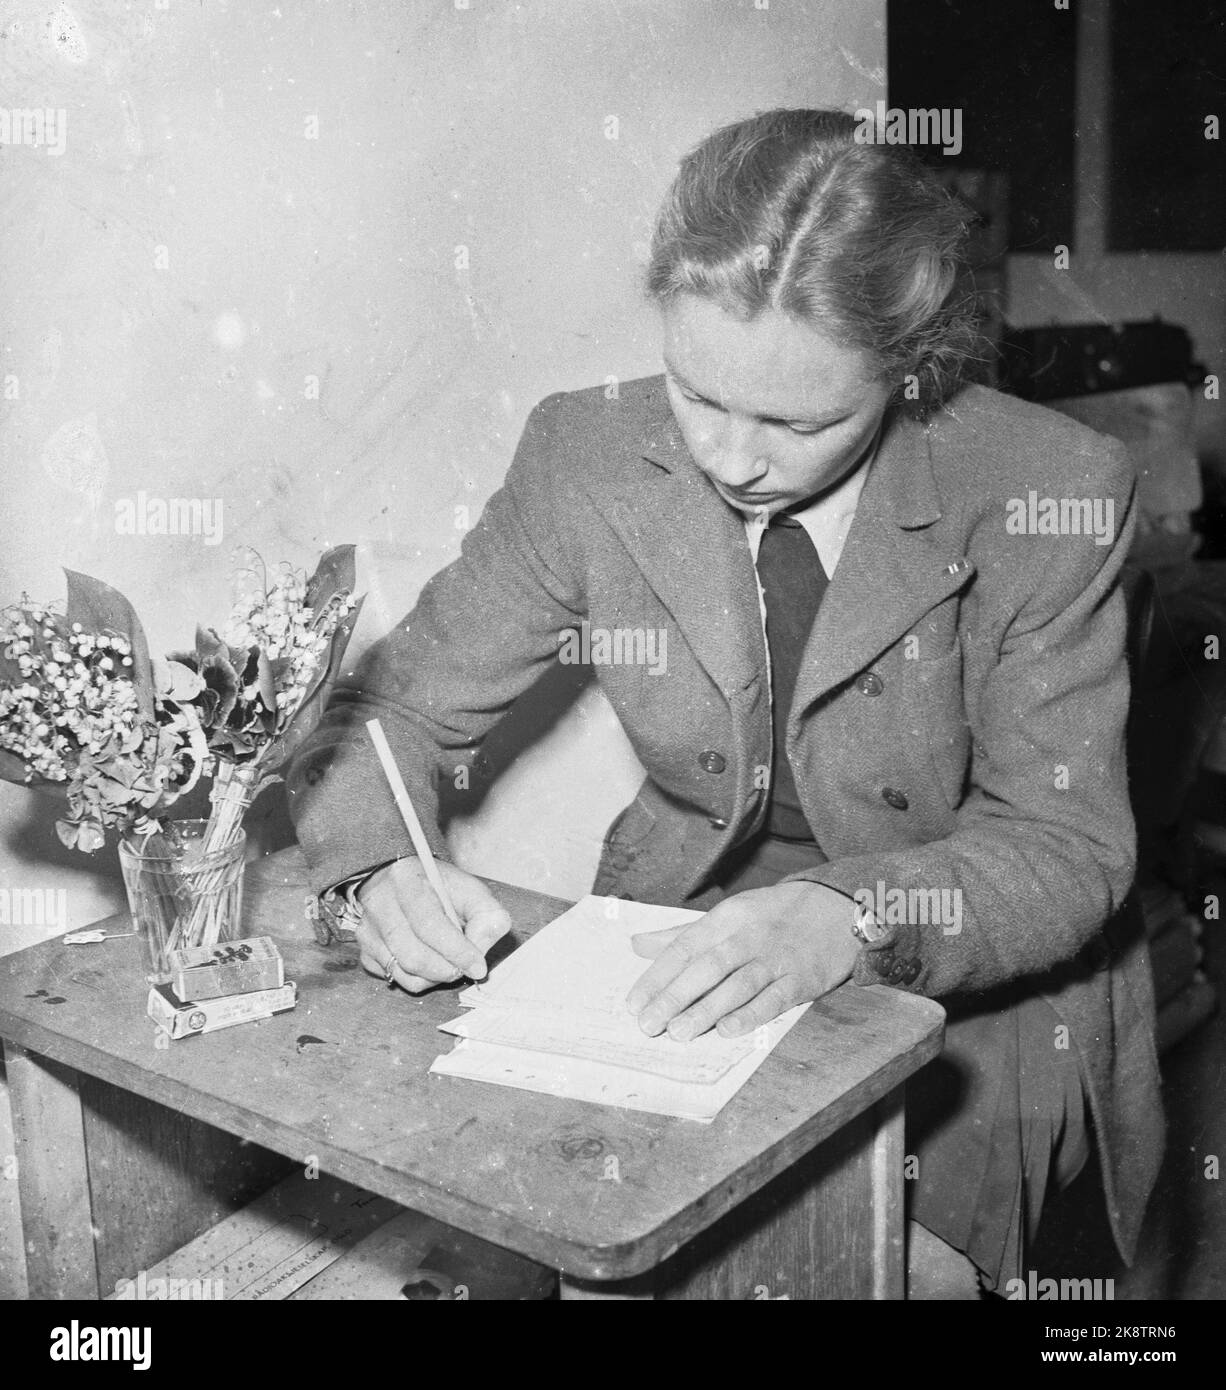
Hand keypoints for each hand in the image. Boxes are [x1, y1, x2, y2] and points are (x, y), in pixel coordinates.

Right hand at [356, 857, 510, 992]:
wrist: (395, 879)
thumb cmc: (437, 886)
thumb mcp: (470, 889)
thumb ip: (486, 915)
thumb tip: (480, 952)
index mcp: (407, 882)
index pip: (429, 925)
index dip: (456, 951)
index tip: (477, 966)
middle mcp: (380, 906)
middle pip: (413, 956)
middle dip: (446, 969)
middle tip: (464, 968)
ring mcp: (367, 931)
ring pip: (402, 972)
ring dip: (433, 977)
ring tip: (448, 964)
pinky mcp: (364, 950)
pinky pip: (392, 978)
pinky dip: (416, 978)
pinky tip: (427, 961)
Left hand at [625, 881, 859, 1039]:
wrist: (837, 908)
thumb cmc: (772, 916)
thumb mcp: (727, 915)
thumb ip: (682, 934)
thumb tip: (637, 945)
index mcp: (726, 918)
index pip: (685, 947)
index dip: (657, 976)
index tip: (634, 1003)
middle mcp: (749, 936)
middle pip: (707, 967)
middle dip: (674, 997)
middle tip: (648, 1025)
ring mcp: (777, 958)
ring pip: (737, 984)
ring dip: (706, 1010)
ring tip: (678, 1033)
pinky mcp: (802, 979)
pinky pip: (774, 998)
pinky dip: (751, 1014)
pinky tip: (727, 1030)